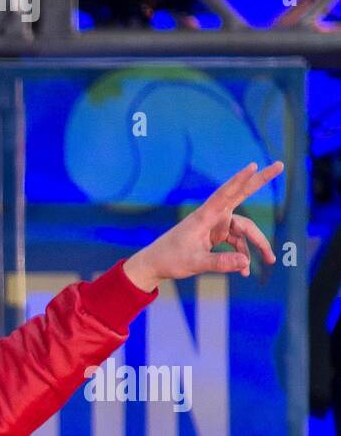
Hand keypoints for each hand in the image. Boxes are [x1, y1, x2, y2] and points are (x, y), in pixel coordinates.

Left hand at [122, 161, 283, 291]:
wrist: (155, 265)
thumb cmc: (170, 260)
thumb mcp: (196, 264)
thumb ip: (220, 263)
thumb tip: (245, 263)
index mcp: (204, 216)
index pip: (225, 194)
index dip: (240, 180)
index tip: (253, 165)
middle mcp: (212, 217)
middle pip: (241, 196)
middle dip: (260, 181)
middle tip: (280, 164)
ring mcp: (215, 226)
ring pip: (243, 230)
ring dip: (256, 245)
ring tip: (270, 260)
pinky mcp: (215, 236)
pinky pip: (235, 242)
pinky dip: (241, 255)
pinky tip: (245, 271)